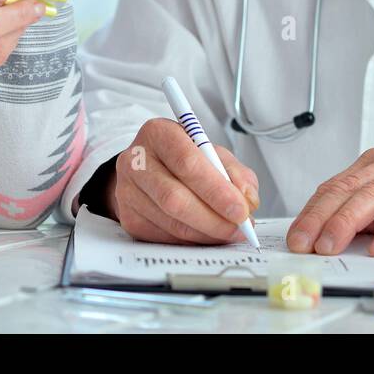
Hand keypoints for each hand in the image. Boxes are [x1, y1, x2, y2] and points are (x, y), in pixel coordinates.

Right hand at [107, 118, 260, 244]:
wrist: (148, 168)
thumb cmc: (183, 158)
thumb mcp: (213, 153)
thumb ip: (235, 173)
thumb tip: (246, 200)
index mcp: (158, 133)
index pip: (187, 162)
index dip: (216, 190)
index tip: (240, 210)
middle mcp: (136, 161)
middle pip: (174, 198)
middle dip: (214, 218)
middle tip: (240, 228)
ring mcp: (127, 191)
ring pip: (171, 222)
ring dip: (207, 233)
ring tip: (229, 232)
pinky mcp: (128, 217)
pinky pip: (164, 237)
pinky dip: (192, 240)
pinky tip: (207, 235)